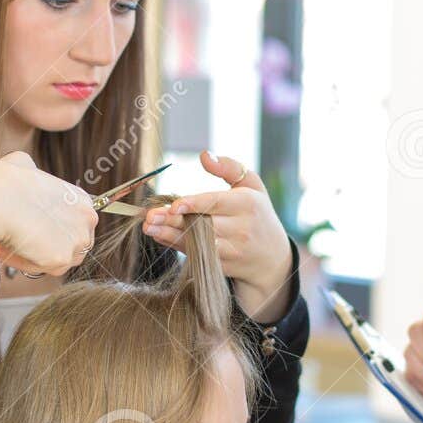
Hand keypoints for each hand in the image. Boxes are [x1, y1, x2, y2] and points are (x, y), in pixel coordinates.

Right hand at [0, 151, 97, 277]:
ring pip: (60, 259)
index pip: (76, 224)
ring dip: (40, 256)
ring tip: (17, 241)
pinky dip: (27, 262)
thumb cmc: (5, 180)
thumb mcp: (23, 164)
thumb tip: (25, 168)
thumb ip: (31, 170)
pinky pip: (44, 269)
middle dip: (52, 246)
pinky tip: (14, 247)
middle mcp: (87, 219)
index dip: (55, 230)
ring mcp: (77, 240)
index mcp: (80, 198)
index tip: (38, 231)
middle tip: (27, 241)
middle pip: (74, 245)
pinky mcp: (62, 258)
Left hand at [142, 151, 293, 321]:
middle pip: (202, 224)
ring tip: (148, 227)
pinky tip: (160, 236)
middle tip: (149, 216)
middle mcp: (242, 229)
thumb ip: (229, 167)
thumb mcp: (252, 185)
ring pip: (197, 243)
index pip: (217, 203)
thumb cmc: (258, 214)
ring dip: (170, 235)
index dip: (194, 204)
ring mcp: (233, 251)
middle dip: (173, 221)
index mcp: (248, 204)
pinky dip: (176, 246)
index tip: (173, 204)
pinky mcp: (224, 267)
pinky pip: (196, 256)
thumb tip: (204, 155)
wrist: (274, 258)